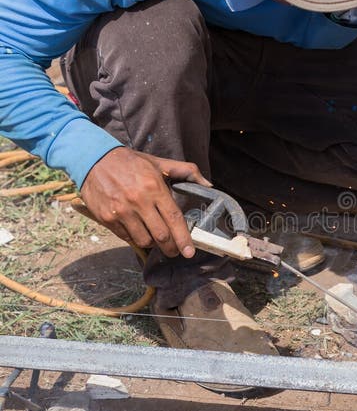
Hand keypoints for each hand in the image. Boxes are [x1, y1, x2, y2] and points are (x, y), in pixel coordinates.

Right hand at [80, 147, 210, 256]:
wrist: (94, 158)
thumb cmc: (130, 162)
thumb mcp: (158, 163)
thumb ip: (185, 172)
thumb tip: (208, 184)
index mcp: (154, 188)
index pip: (174, 219)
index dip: (184, 239)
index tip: (189, 251)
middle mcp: (138, 201)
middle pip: (161, 236)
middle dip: (170, 248)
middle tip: (174, 251)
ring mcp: (121, 211)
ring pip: (144, 240)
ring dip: (152, 243)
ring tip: (154, 238)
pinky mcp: (107, 218)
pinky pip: (126, 237)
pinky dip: (135, 238)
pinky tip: (138, 231)